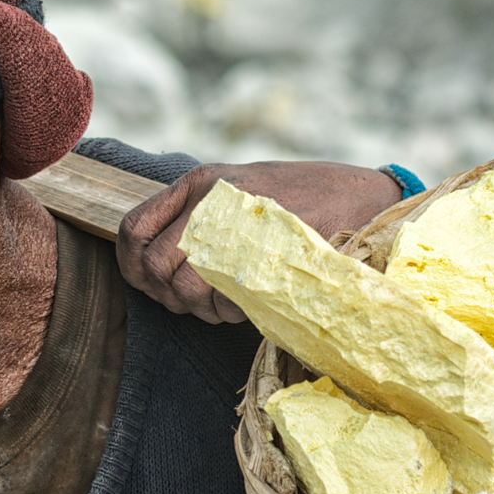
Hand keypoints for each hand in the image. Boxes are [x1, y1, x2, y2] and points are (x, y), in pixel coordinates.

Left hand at [117, 161, 404, 322]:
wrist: (361, 199)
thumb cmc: (300, 201)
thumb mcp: (239, 193)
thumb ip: (197, 218)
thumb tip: (156, 265)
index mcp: (198, 182)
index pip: (133, 229)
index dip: (132, 267)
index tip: (151, 285)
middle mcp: (209, 198)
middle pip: (154, 263)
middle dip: (169, 296)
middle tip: (196, 305)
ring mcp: (235, 224)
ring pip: (185, 284)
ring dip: (201, 308)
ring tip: (226, 307)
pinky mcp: (262, 249)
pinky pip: (222, 294)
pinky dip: (227, 311)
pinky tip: (246, 305)